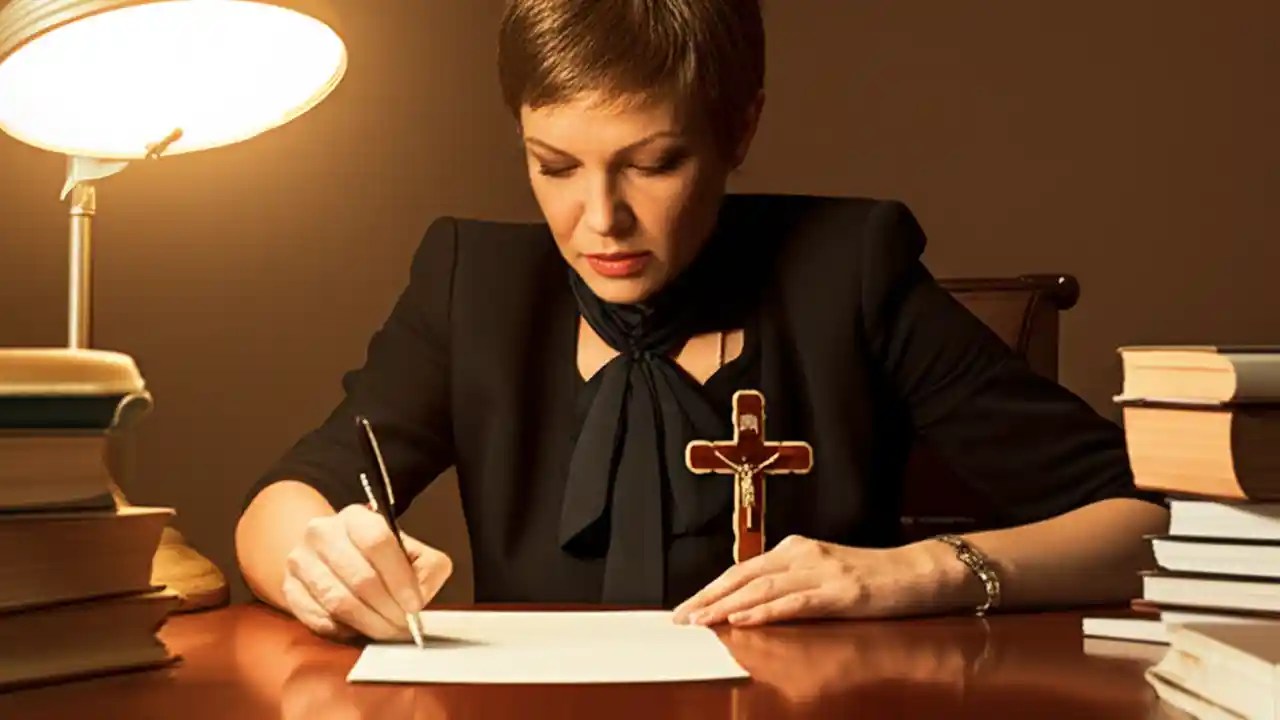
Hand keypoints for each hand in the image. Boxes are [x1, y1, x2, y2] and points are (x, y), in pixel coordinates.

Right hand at [282, 504, 452, 640]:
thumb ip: (425, 568)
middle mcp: (323, 532)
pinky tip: (358, 629)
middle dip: (387, 609)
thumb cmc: (377, 558)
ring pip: (337, 601)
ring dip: (368, 623)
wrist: (331, 556)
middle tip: (402, 626)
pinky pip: (317, 617)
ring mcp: (301, 559)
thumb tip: (420, 595)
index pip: (377, 542)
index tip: (413, 605)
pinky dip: (342, 630)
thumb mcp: (410, 552)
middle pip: (359, 577)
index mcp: (356, 517)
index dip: (399, 579)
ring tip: (385, 631)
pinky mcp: (289, 587)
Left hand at [673, 535, 968, 626]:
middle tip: (681, 617)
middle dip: (709, 597)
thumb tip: (750, 605)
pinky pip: (794, 602)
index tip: (686, 607)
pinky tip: (744, 619)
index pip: (742, 569)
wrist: (917, 572)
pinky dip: (765, 611)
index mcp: (795, 548)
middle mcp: (802, 554)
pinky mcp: (840, 591)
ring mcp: (821, 570)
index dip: (711, 588)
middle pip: (744, 576)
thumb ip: (789, 584)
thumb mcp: (823, 575)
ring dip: (727, 606)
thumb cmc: (870, 579)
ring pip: (762, 588)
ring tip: (701, 620)